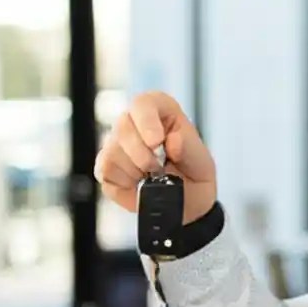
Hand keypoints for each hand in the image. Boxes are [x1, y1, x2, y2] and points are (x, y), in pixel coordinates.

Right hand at [94, 91, 216, 224]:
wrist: (187, 203)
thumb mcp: (202, 162)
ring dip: (136, 170)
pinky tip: (140, 184)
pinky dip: (126, 183)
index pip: (143, 102)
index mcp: (160, 112)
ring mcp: (115, 144)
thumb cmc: (194, 175)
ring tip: (153, 176)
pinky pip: (106, 171)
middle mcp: (134, 123)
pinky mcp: (105, 166)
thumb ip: (189, 148)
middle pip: (123, 126)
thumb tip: (173, 140)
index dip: (147, 120)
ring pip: (113, 151)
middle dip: (142, 153)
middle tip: (159, 168)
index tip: (156, 141)